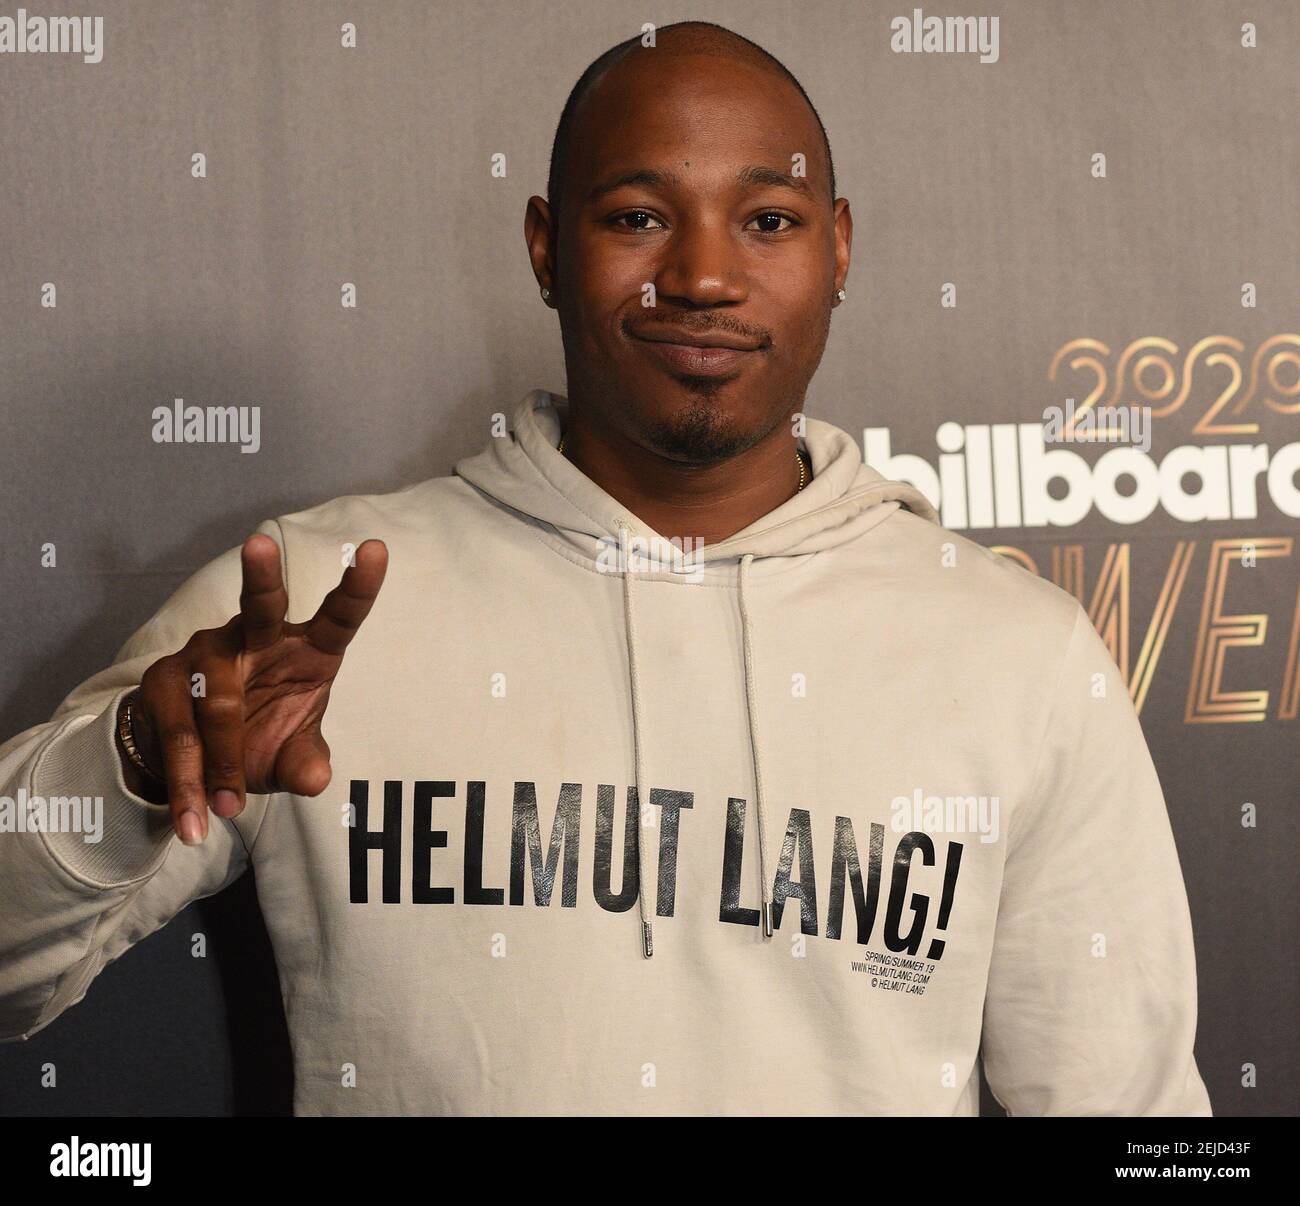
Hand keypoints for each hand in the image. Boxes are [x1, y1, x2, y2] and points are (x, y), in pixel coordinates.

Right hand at [125, 533, 387, 844]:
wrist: (191, 762)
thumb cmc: (259, 740)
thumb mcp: (290, 755)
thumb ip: (304, 763)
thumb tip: (315, 778)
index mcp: (306, 649)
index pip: (338, 616)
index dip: (358, 586)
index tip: (375, 548)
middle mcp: (255, 638)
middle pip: (261, 604)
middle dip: (260, 574)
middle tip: (258, 542)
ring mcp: (207, 652)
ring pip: (219, 702)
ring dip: (224, 762)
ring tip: (229, 809)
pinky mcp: (163, 679)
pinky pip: (180, 732)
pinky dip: (188, 779)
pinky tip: (192, 816)